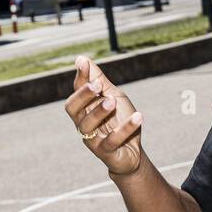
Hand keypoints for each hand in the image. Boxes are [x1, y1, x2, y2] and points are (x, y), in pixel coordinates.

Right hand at [64, 55, 145, 178]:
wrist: (132, 151)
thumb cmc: (120, 120)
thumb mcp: (113, 96)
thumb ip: (99, 80)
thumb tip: (82, 59)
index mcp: (84, 109)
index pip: (76, 91)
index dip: (79, 77)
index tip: (83, 62)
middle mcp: (83, 123)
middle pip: (73, 109)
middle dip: (83, 95)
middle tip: (98, 85)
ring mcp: (92, 139)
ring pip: (87, 125)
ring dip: (99, 111)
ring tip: (112, 101)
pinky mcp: (105, 152)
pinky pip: (112, 140)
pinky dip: (125, 128)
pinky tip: (139, 116)